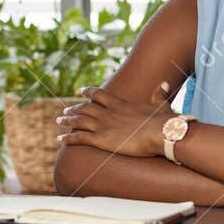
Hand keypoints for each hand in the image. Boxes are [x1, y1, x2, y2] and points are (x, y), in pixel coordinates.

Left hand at [56, 82, 173, 158]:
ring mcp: (103, 126)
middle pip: (85, 107)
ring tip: (59, 121)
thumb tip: (164, 83)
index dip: (89, 92)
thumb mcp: (161, 104)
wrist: (160, 132)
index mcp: (120, 104)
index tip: (81, 91)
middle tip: (65, 110)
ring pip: (79, 120)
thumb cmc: (162, 121)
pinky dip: (68, 137)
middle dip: (74, 108)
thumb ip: (159, 94)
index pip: (99, 95)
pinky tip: (60, 138)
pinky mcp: (101, 139)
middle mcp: (108, 113)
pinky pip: (80, 137)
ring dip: (67, 120)